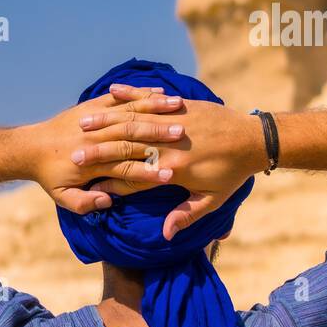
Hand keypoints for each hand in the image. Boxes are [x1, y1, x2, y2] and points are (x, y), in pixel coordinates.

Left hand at [24, 86, 186, 213]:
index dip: (149, 172)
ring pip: (131, 112)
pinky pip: (121, 97)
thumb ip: (84, 203)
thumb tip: (107, 200)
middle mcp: (97, 138)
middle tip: (184, 136)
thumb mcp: (61, 196)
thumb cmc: (48, 175)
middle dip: (160, 135)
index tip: (173, 175)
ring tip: (179, 108)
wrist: (28, 147)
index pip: (127, 168)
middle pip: (135, 136)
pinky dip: (142, 94)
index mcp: (93, 163)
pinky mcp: (93, 106)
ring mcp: (96, 118)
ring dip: (156, 110)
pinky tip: (162, 93)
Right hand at [76, 84, 264, 237]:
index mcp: (174, 170)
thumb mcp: (213, 199)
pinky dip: (131, 95)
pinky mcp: (182, 106)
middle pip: (127, 148)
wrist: (254, 140)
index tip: (87, 187)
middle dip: (98, 151)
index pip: (134, 178)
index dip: (110, 183)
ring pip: (135, 122)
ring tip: (83, 124)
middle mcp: (170, 145)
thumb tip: (166, 234)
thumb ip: (187, 214)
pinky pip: (152, 100)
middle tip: (73, 154)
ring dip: (107, 122)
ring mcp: (175, 122)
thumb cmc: (232, 174)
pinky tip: (112, 91)